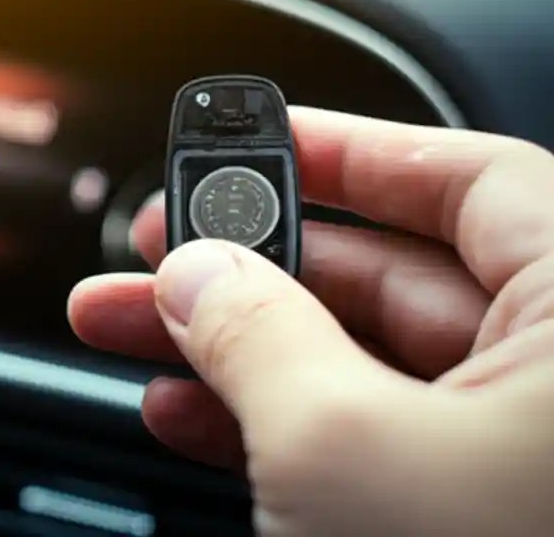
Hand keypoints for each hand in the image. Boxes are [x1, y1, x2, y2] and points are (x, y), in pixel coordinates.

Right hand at [69, 107, 553, 536]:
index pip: (473, 180)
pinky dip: (272, 421)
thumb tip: (201, 273)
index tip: (256, 141)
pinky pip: (365, 439)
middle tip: (160, 250)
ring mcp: (516, 458)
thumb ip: (257, 333)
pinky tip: (187, 410)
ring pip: (361, 363)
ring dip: (235, 346)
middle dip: (251, 263)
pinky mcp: (469, 513)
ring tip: (127, 328)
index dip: (350, 151)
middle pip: (393, 275)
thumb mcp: (340, 443)